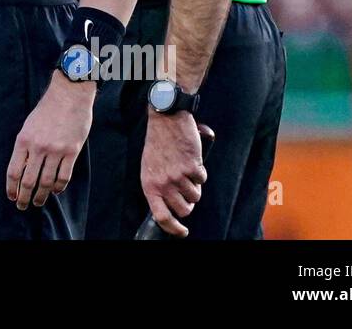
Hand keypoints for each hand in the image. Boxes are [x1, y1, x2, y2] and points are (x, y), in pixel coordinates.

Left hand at [6, 73, 95, 208]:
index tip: (11, 197)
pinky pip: (64, 176)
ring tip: (38, 202)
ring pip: (46, 182)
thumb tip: (22, 169)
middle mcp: (38, 147)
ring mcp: (56, 150)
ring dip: (41, 196)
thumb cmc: (47, 110)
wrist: (69, 95)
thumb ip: (25, 147)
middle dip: (24, 197)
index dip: (11, 188)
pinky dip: (58, 187)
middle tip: (22, 206)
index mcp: (23, 140)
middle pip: (28, 181)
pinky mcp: (72, 151)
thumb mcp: (28, 126)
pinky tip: (55, 191)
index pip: (13, 171)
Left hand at [141, 113, 208, 236]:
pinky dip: (200, 172)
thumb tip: (171, 208)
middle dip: (188, 202)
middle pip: (184, 210)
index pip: (161, 217)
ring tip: (186, 170)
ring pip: (196, 196)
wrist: (165, 119)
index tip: (182, 232)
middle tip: (186, 189)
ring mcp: (178, 176)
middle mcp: (163, 183)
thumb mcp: (150, 168)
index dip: (173, 228)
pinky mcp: (192, 167)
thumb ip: (158, 187)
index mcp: (149, 185)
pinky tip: (191, 159)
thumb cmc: (158, 144)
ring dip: (194, 186)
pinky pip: (202, 180)